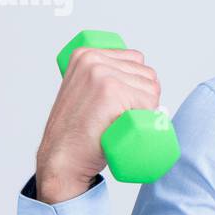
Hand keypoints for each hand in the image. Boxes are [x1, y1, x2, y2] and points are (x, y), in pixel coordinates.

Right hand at [35, 46, 160, 202]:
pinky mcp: (111, 91)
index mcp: (86, 54)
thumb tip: (142, 74)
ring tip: (118, 123)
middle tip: (117, 118)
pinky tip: (124, 126)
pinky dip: (146, 119)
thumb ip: (103, 76)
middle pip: (147, 75)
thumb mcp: (84, 91)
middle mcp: (93, 59)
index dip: (137, 85)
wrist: (63, 161)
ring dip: (145, 110)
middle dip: (143, 98)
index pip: (137, 60)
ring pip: (152, 90)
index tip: (118, 104)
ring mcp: (101, 74)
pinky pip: (150, 103)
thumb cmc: (78, 133)